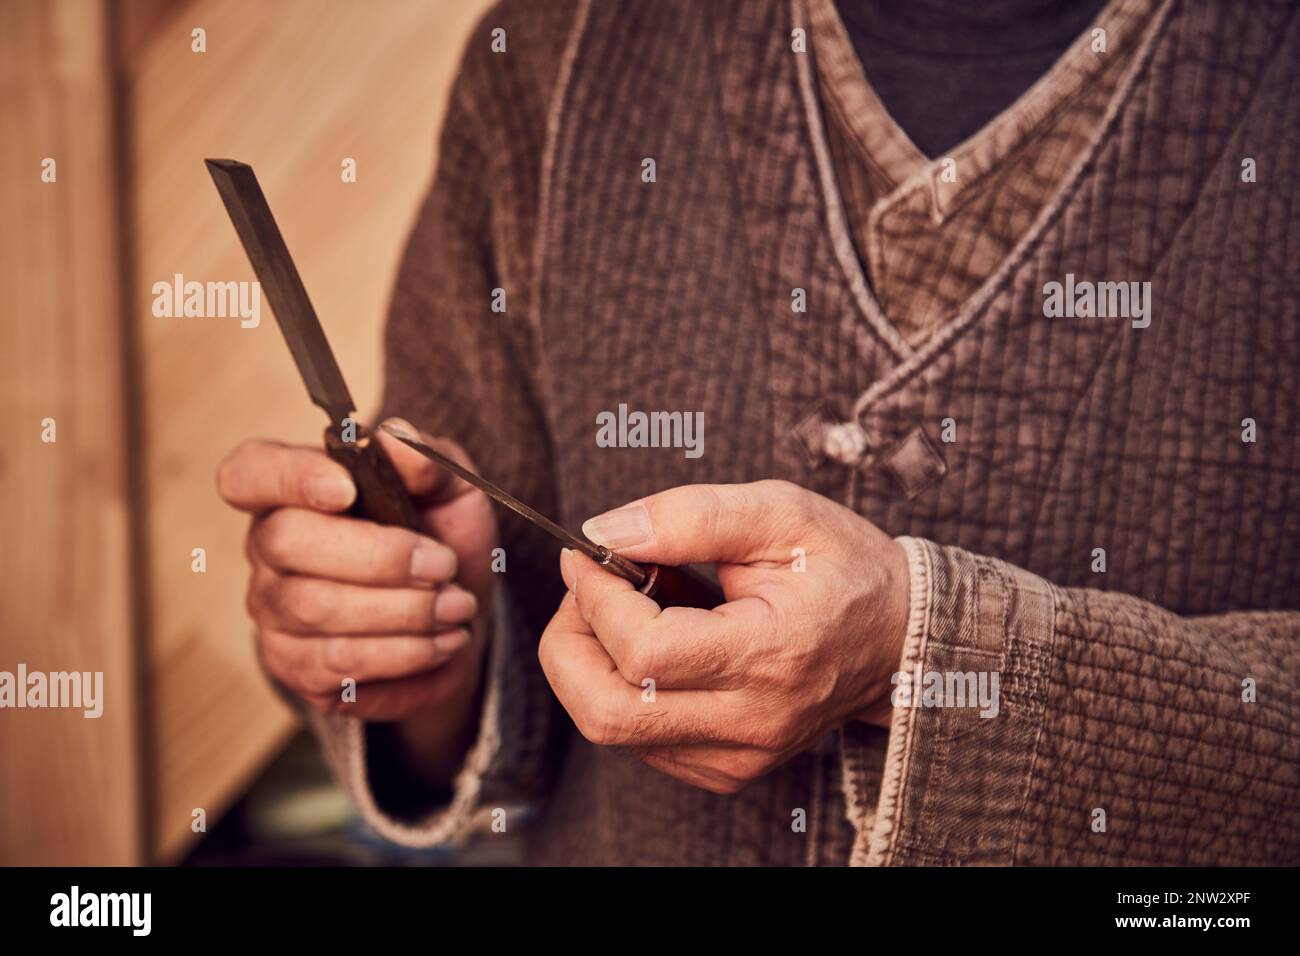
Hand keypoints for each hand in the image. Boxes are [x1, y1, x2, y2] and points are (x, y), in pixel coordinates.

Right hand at [216, 418, 496, 782]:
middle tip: (444, 566)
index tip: (347, 488)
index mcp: (295, 488)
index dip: (288, 477)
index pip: (249, 472)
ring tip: (457, 607)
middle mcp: (269, 546)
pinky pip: (336, 661)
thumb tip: (395, 434)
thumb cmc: (446, 540)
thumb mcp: (455, 489)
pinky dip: (402, 651)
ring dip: (403, 610)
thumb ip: (428, 459)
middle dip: (378, 556)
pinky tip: (442, 641)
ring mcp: (274, 608)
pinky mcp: (294, 665)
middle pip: (286, 541)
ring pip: (315, 608)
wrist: (460, 622)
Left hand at [538, 480, 909, 794]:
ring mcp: (737, 756)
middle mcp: (752, 722)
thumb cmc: (843, 567)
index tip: (587, 555)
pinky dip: (622, 688)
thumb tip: (603, 532)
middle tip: (585, 590)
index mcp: (772, 656)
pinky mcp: (724, 768)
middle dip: (568, 644)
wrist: (900, 638)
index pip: (644, 653)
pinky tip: (655, 645)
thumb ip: (690, 515)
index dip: (595, 599)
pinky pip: (638, 740)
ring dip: (592, 663)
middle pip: (608, 713)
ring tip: (632, 609)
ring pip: (613, 729)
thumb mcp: (781, 512)